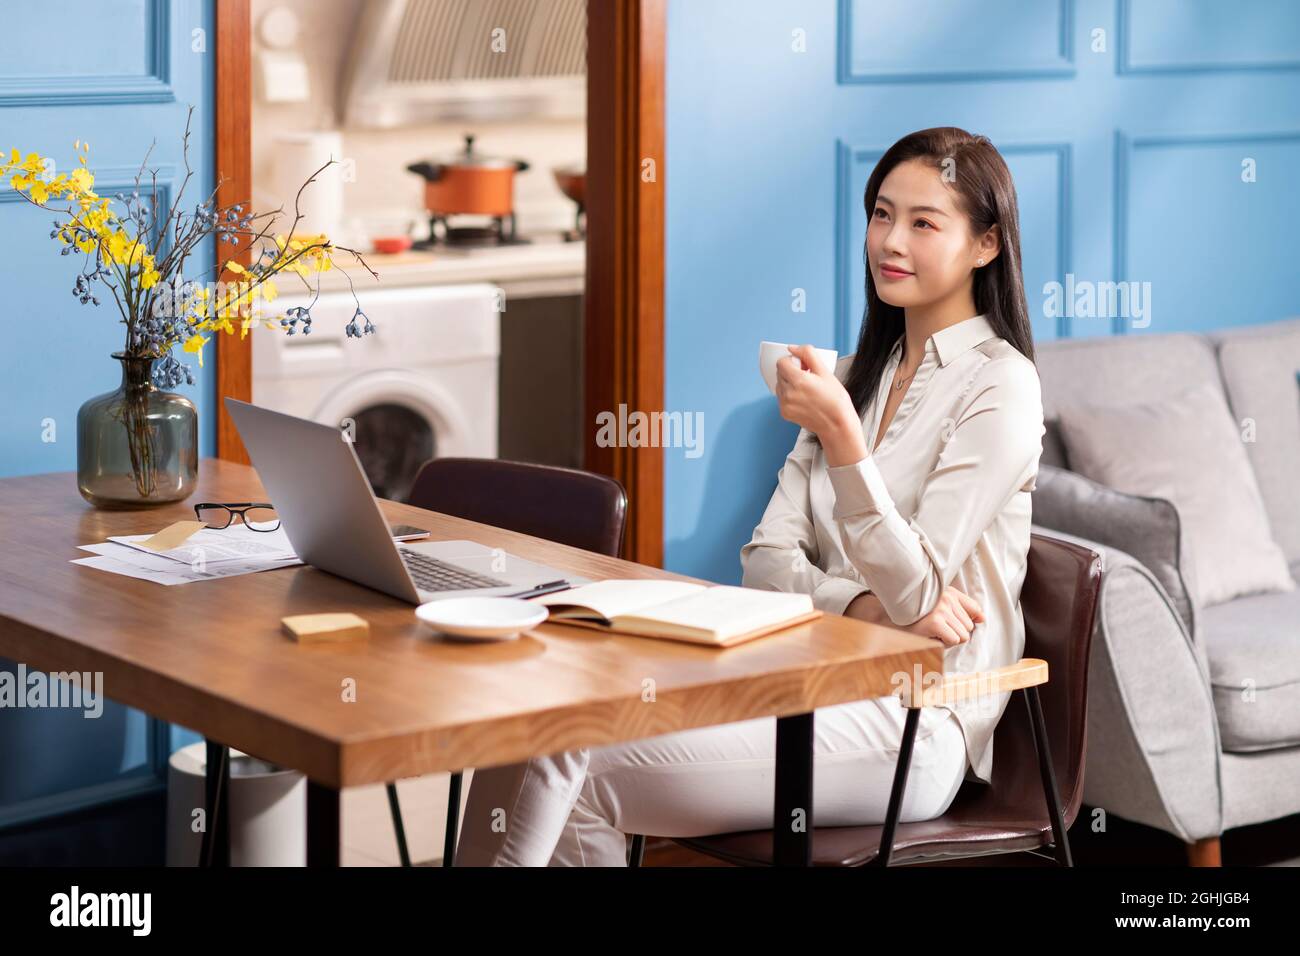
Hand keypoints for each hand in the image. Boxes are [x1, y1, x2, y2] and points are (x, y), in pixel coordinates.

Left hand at [775, 345, 862, 463]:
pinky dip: (789, 394)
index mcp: (798, 380)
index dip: (792, 361)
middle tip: (808, 377)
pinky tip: (804, 399)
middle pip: (779, 373)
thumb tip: (792, 348)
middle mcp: (788, 393)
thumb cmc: (835, 399)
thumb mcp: (825, 371)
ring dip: (789, 383)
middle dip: (791, 371)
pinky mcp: (784, 413)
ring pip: (779, 385)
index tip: (803, 366)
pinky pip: (781, 397)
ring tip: (807, 389)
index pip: (781, 362)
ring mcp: (784, 404)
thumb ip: (808, 354)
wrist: (837, 425)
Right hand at [903, 587, 984, 645]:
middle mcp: (947, 598)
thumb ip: (963, 610)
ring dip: (949, 639)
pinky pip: (954, 640)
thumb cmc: (919, 616)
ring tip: (933, 631)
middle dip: (954, 632)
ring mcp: (942, 609)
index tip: (952, 623)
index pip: (974, 609)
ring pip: (963, 636)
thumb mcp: (941, 607)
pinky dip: (943, 643)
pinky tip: (931, 635)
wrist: (893, 619)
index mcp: (950, 592)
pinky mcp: (936, 622)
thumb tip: (983, 619)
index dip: (967, 621)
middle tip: (936, 628)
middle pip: (969, 626)